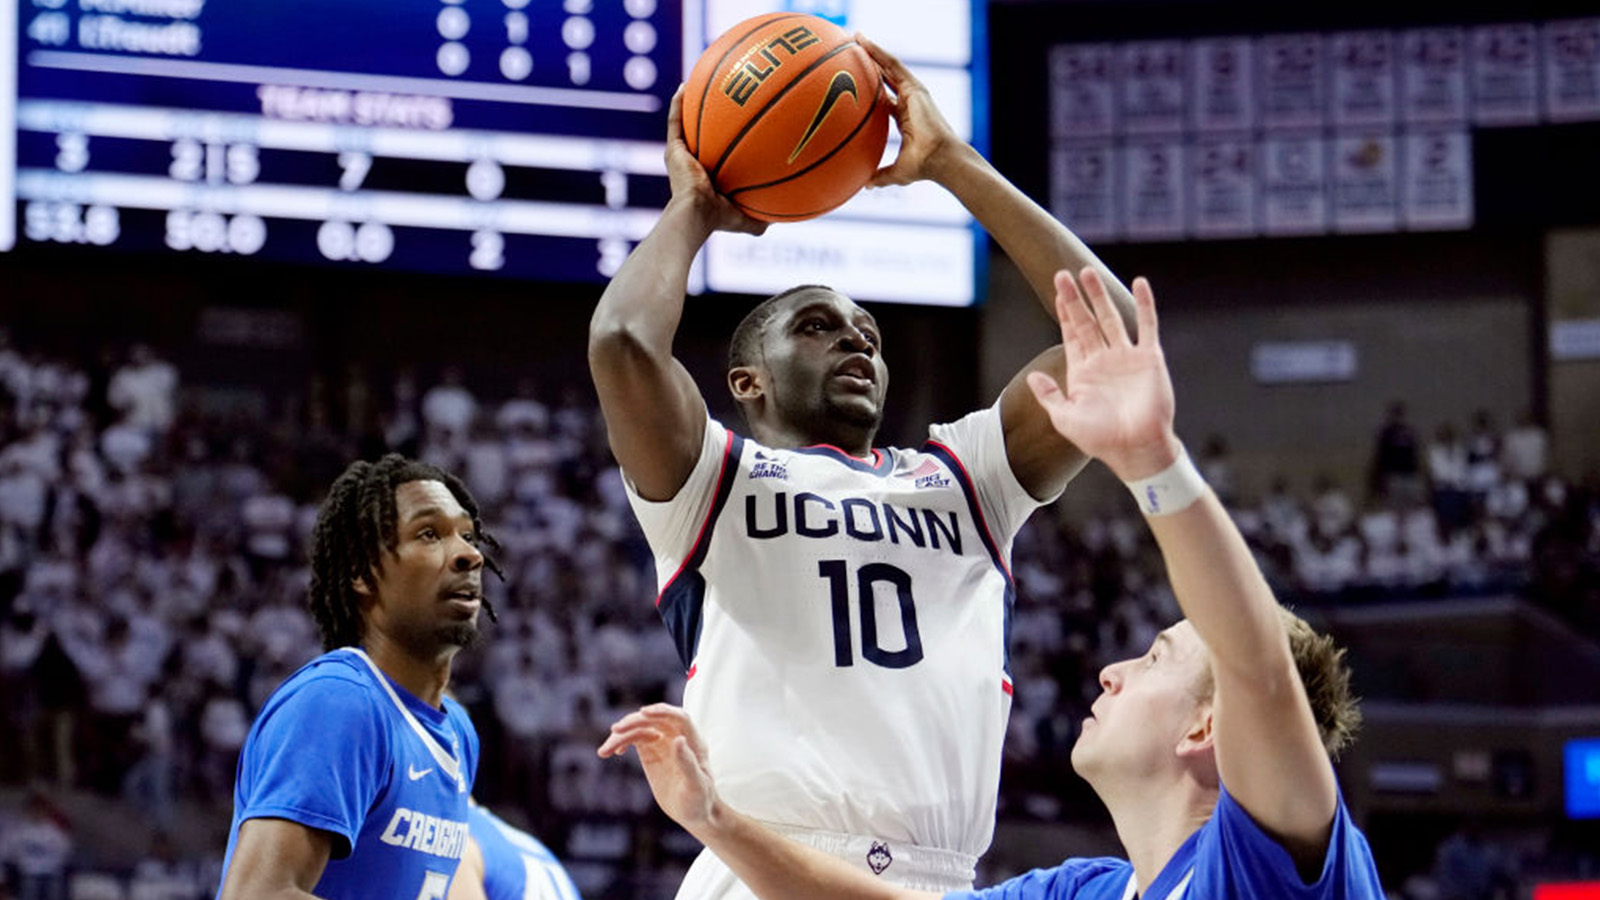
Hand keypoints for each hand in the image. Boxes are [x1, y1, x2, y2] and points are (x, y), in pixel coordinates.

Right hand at [598, 704, 717, 830]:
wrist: (694, 813)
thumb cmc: (700, 800)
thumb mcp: (696, 785)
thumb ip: (688, 763)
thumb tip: (678, 739)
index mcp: (694, 742)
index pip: (679, 717)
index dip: (662, 711)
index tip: (643, 712)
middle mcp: (677, 737)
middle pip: (654, 719)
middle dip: (634, 722)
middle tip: (615, 731)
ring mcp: (663, 743)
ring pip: (640, 728)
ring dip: (621, 735)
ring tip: (604, 751)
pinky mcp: (651, 752)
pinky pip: (634, 739)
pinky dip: (622, 742)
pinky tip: (613, 751)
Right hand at [664, 87, 766, 235]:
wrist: (695, 214)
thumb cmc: (719, 218)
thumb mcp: (746, 218)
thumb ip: (762, 217)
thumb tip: (782, 216)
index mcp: (707, 178)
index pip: (717, 156)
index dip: (725, 142)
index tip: (737, 127)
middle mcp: (692, 164)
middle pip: (701, 135)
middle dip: (709, 118)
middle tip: (723, 99)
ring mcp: (681, 156)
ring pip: (685, 124)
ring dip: (690, 105)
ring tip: (698, 84)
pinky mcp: (673, 150)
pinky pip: (674, 122)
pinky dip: (678, 104)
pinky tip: (685, 87)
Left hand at [857, 34, 963, 187]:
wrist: (939, 159)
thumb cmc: (923, 168)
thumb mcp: (896, 173)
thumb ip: (881, 176)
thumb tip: (864, 185)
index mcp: (905, 118)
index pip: (885, 98)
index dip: (872, 89)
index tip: (857, 83)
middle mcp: (908, 102)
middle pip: (886, 77)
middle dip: (871, 64)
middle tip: (853, 52)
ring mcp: (912, 93)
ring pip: (889, 66)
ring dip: (872, 51)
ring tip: (856, 37)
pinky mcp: (914, 87)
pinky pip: (893, 65)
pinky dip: (878, 53)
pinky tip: (864, 42)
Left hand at [1026, 269, 1181, 480]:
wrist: (1137, 449)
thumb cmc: (1101, 439)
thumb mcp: (1065, 418)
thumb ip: (1048, 396)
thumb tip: (1031, 376)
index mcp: (1083, 371)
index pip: (1071, 334)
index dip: (1064, 313)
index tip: (1057, 291)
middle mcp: (1104, 360)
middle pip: (1087, 321)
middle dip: (1075, 298)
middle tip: (1063, 274)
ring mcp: (1126, 357)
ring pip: (1112, 317)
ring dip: (1100, 296)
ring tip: (1089, 272)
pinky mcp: (1149, 358)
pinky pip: (1147, 325)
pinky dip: (1144, 304)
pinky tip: (1139, 282)